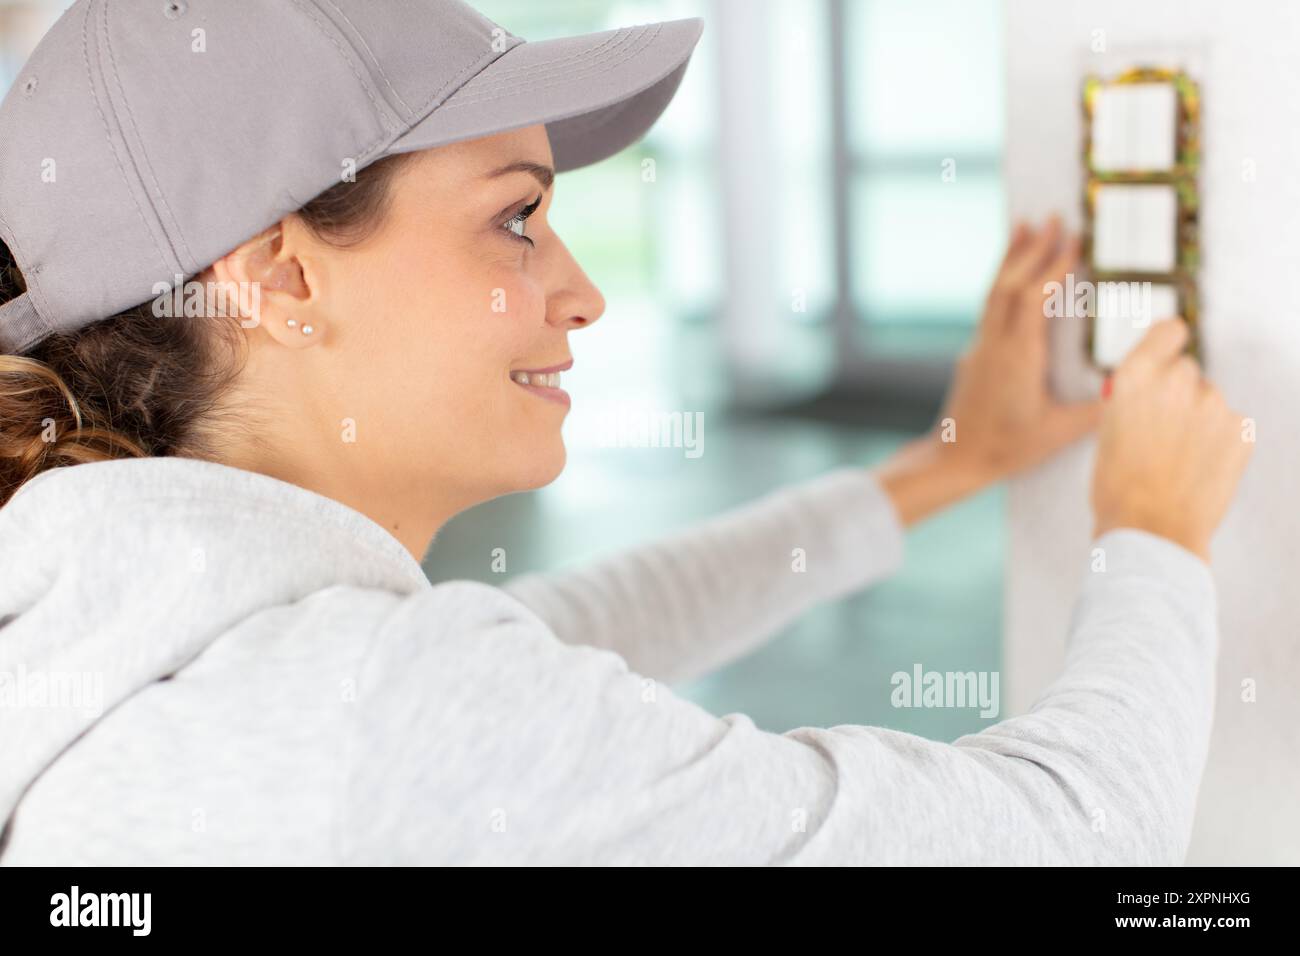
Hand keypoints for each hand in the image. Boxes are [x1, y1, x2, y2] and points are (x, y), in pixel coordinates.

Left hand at [878, 217, 1100, 524]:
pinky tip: (1010, 276)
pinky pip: (990, 307)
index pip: (1035, 297)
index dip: (1053, 265)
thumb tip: (1133, 385)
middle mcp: (995, 344)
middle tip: (1050, 216)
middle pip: (1011, 284)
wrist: (953, 460)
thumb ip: (1098, 410)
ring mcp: (981, 347)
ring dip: (1010, 257)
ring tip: (1021, 226)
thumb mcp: (1058, 433)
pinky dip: (1002, 282)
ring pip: (994, 292)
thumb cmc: (1005, 449)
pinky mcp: (975, 355)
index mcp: (1018, 356)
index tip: (1072, 238)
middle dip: (1032, 248)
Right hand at [1091, 318, 1251, 561]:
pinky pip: (1232, 425)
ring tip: (1179, 459)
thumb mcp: (1109, 430)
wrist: (1150, 530)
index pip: (1168, 332)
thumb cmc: (1119, 487)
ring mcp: (1214, 404)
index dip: (1167, 345)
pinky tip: (1199, 468)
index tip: (1167, 356)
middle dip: (1179, 394)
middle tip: (1164, 431)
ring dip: (1200, 421)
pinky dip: (1220, 443)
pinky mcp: (1242, 429)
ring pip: (1210, 401)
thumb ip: (1134, 400)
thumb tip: (1152, 393)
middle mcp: (1177, 381)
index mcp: (1135, 377)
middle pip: (1188, 370)